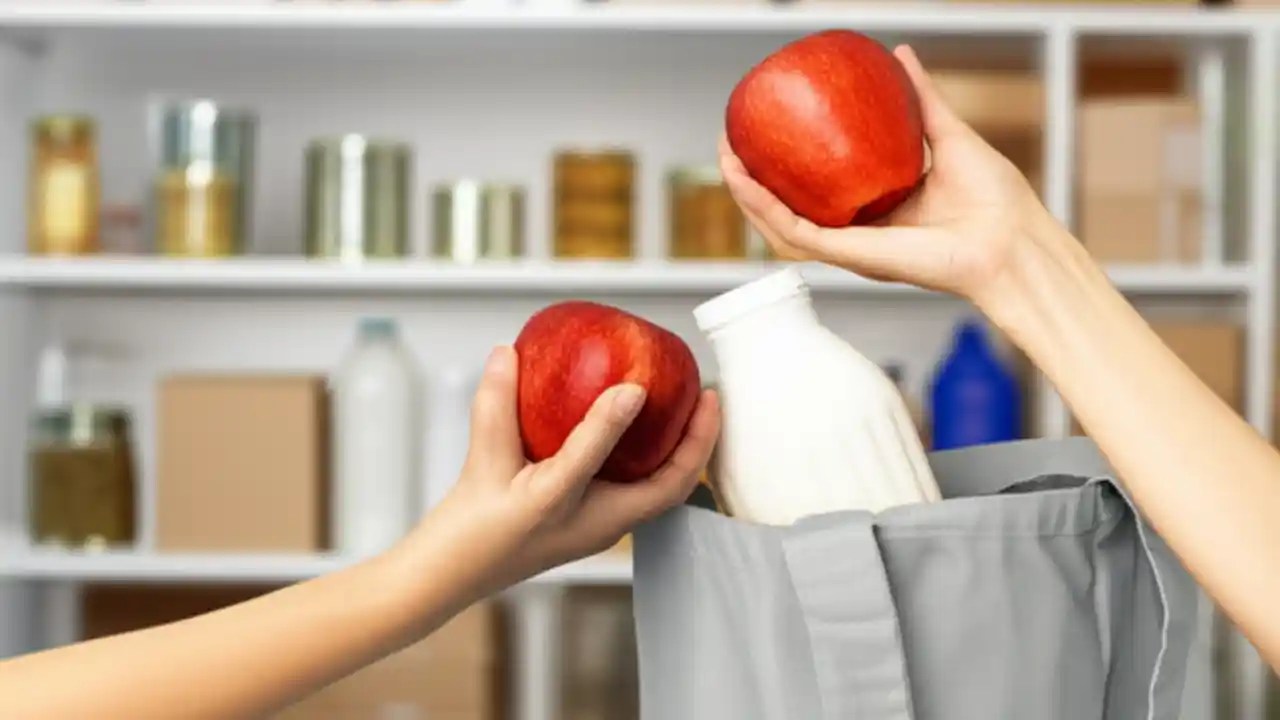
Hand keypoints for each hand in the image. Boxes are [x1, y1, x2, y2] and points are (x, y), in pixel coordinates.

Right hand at [414, 345, 719, 598]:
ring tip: (698, 407)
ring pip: (661, 492)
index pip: (588, 461)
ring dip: (686, 452)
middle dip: (697, 444)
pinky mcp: (598, 523)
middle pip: (666, 491)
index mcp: (553, 509)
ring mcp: (601, 528)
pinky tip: (658, 426)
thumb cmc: (467, 529)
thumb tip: (509, 352)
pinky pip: (643, 489)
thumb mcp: (481, 461)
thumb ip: (495, 404)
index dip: (611, 422)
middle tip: (710, 396)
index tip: (634, 387)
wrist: (454, 577)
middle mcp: (592, 525)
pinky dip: (661, 458)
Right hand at [720, 44, 1067, 321]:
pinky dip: (766, 208)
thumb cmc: (996, 202)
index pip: (816, 191)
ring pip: (781, 225)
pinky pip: (797, 232)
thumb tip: (898, 56)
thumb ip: (920, 99)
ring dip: (746, 194)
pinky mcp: (852, 256)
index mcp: (877, 210)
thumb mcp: (949, 135)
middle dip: (750, 180)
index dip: (783, 164)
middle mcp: (858, 233)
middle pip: (787, 210)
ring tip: (725, 158)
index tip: (763, 129)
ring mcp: (852, 248)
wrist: (1014, 242)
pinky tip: (746, 181)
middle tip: (729, 142)